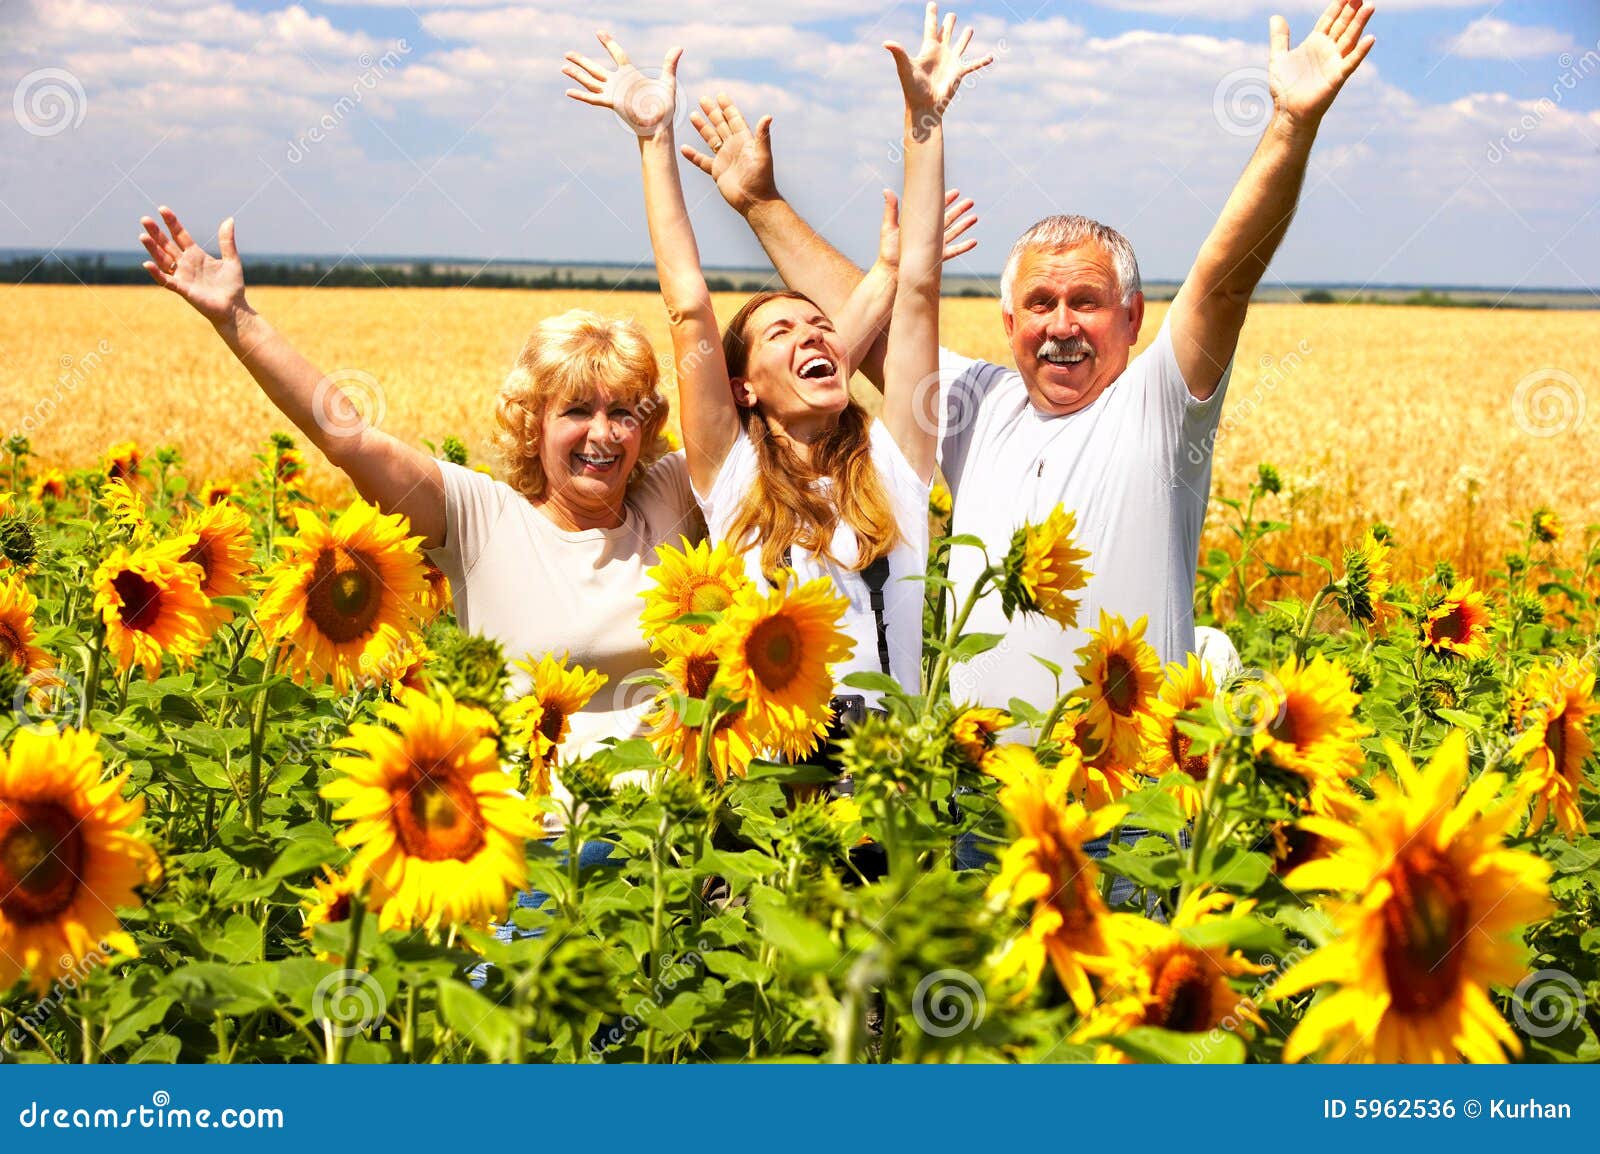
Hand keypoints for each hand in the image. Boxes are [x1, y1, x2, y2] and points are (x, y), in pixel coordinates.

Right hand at [139, 207, 246, 326]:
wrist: (234, 308)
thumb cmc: (232, 286)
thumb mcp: (231, 260)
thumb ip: (227, 241)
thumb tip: (229, 219)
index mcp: (196, 255)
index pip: (180, 235)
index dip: (172, 223)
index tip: (162, 209)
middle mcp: (185, 264)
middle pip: (167, 245)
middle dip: (156, 233)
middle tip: (144, 220)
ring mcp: (182, 276)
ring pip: (163, 260)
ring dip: (152, 249)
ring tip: (143, 236)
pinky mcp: (183, 289)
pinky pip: (166, 280)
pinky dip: (156, 273)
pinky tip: (147, 263)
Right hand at [563, 32, 680, 138]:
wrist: (660, 124)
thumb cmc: (664, 107)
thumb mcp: (667, 81)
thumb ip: (670, 64)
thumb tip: (679, 47)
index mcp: (630, 75)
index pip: (617, 54)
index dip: (608, 43)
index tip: (598, 33)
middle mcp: (618, 83)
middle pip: (595, 68)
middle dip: (581, 61)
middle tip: (567, 53)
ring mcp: (613, 93)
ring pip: (590, 81)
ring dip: (576, 74)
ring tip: (562, 67)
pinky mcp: (611, 103)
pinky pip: (593, 98)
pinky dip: (581, 95)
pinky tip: (568, 92)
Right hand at [682, 94, 778, 215]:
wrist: (754, 201)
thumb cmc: (761, 179)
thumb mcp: (762, 155)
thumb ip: (763, 135)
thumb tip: (768, 116)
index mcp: (744, 140)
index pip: (734, 119)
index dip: (728, 107)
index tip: (720, 95)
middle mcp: (734, 147)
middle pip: (721, 125)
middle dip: (712, 112)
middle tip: (702, 99)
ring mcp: (724, 158)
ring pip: (711, 139)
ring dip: (702, 127)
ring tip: (692, 115)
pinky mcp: (717, 171)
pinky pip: (702, 161)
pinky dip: (693, 155)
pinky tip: (683, 148)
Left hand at [877, 188, 979, 268]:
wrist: (891, 272)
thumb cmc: (888, 250)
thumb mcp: (889, 227)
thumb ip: (891, 209)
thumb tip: (887, 190)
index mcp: (920, 224)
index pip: (935, 209)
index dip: (945, 200)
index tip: (956, 192)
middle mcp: (929, 234)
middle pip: (948, 219)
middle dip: (959, 210)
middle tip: (970, 201)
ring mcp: (935, 245)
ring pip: (953, 232)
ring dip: (964, 225)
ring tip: (975, 217)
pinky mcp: (937, 257)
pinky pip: (954, 251)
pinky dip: (964, 246)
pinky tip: (974, 241)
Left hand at [884, 2, 993, 131]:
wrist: (924, 106)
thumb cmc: (913, 88)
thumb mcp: (905, 68)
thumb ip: (899, 53)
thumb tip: (886, 42)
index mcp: (928, 49)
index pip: (931, 27)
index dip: (932, 15)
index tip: (933, 3)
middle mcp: (940, 53)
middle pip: (946, 34)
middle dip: (949, 24)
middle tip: (952, 14)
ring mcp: (950, 62)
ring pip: (960, 46)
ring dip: (965, 38)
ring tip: (969, 28)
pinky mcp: (959, 73)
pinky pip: (973, 65)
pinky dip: (982, 61)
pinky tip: (991, 56)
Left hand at [1269, 1, 1375, 128]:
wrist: (1288, 113)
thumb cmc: (1285, 88)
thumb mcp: (1278, 58)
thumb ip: (1280, 38)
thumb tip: (1276, 17)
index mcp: (1315, 43)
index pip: (1329, 19)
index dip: (1337, 5)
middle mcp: (1328, 50)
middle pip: (1342, 25)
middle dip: (1351, 9)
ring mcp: (1334, 62)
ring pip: (1349, 38)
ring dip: (1360, 23)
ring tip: (1369, 6)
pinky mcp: (1337, 77)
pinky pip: (1351, 62)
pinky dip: (1361, 51)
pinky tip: (1370, 38)